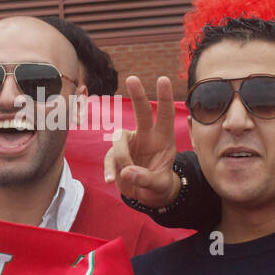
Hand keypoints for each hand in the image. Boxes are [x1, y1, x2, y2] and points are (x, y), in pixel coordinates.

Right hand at [103, 76, 178, 206]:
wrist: (147, 196)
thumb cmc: (159, 185)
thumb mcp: (159, 186)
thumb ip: (146, 179)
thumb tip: (126, 172)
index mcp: (163, 139)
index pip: (165, 115)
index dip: (165, 98)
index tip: (162, 79)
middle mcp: (146, 136)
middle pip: (141, 112)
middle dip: (137, 95)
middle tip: (133, 78)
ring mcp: (129, 144)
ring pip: (119, 138)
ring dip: (121, 156)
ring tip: (126, 176)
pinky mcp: (116, 155)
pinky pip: (109, 158)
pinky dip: (109, 169)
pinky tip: (110, 180)